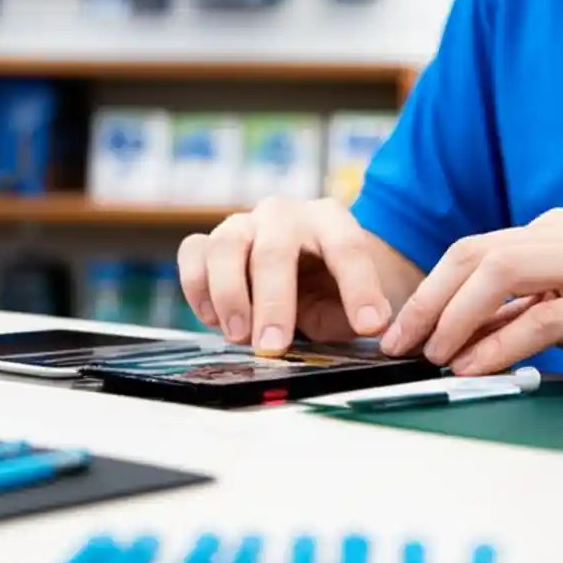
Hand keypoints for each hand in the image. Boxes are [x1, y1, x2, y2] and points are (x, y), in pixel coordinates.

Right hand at [178, 197, 395, 356]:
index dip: (359, 288)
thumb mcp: (351, 304)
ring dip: (229, 296)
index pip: (347, 248)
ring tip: (239, 337)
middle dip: (274, 304)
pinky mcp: (211, 241)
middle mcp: (284, 215)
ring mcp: (243, 224)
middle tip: (273, 347)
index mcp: (330, 221)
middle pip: (274, 251)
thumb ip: (355, 316)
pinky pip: (193, 252)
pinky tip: (213, 319)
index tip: (369, 326)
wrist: (299, 268)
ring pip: (225, 247)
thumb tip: (368, 331)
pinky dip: (197, 286)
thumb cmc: (329, 288)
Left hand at [379, 209, 562, 390]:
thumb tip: (463, 336)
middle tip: (399, 341)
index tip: (403, 327)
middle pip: (478, 252)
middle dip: (428, 298)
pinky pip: (545, 314)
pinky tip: (477, 366)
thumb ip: (526, 314)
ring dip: (456, 316)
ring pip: (504, 271)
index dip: (431, 288)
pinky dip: (501, 341)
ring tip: (432, 353)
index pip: (477, 249)